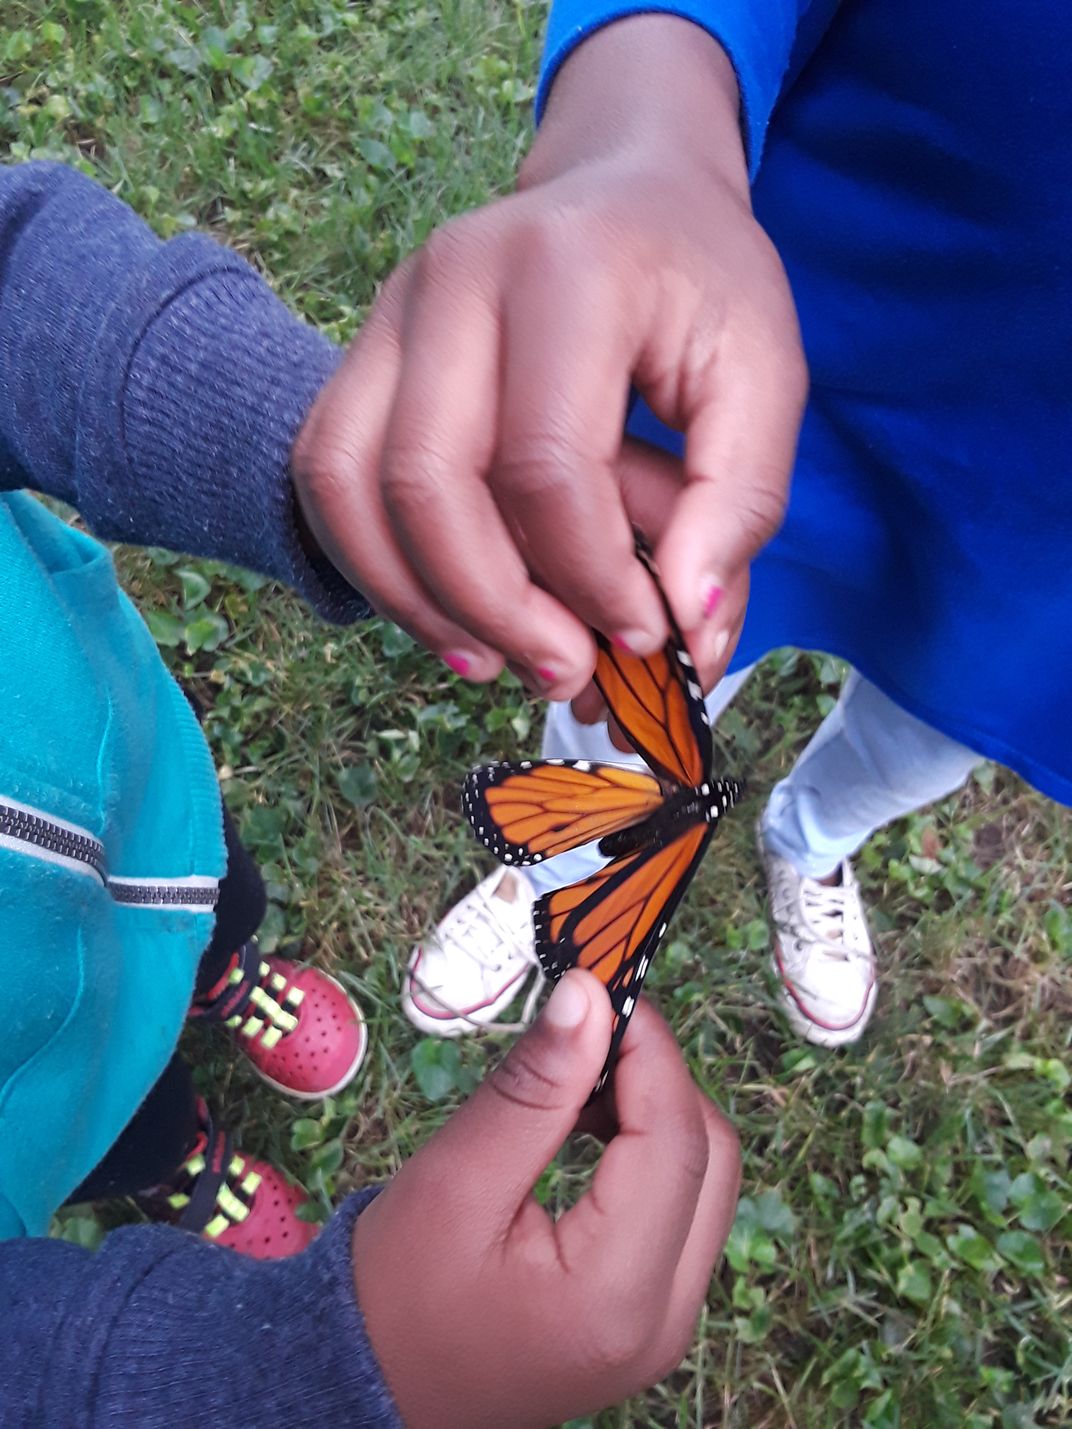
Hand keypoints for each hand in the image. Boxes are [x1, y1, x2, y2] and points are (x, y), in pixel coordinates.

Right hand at [292, 16, 805, 700]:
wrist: (625, 182)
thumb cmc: (700, 281)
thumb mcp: (765, 375)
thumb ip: (739, 501)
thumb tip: (687, 626)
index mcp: (568, 271)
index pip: (547, 464)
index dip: (592, 578)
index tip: (646, 633)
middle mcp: (455, 277)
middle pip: (429, 483)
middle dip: (495, 609)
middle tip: (564, 673)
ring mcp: (392, 309)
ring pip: (353, 485)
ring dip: (417, 601)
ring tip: (493, 663)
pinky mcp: (364, 348)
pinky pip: (325, 473)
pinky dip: (369, 563)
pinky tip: (441, 617)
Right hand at [352, 971, 740, 1427]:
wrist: (365, 1393)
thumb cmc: (395, 1295)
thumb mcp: (455, 1181)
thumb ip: (531, 1090)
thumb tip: (589, 996)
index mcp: (618, 1294)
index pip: (674, 1139)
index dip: (650, 1048)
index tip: (603, 986)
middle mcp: (665, 1320)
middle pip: (710, 1158)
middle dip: (660, 1075)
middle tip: (589, 1026)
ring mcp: (664, 1326)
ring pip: (704, 1180)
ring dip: (656, 1110)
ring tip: (580, 1072)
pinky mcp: (648, 1315)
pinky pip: (680, 1210)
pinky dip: (647, 1152)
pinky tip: (586, 1123)